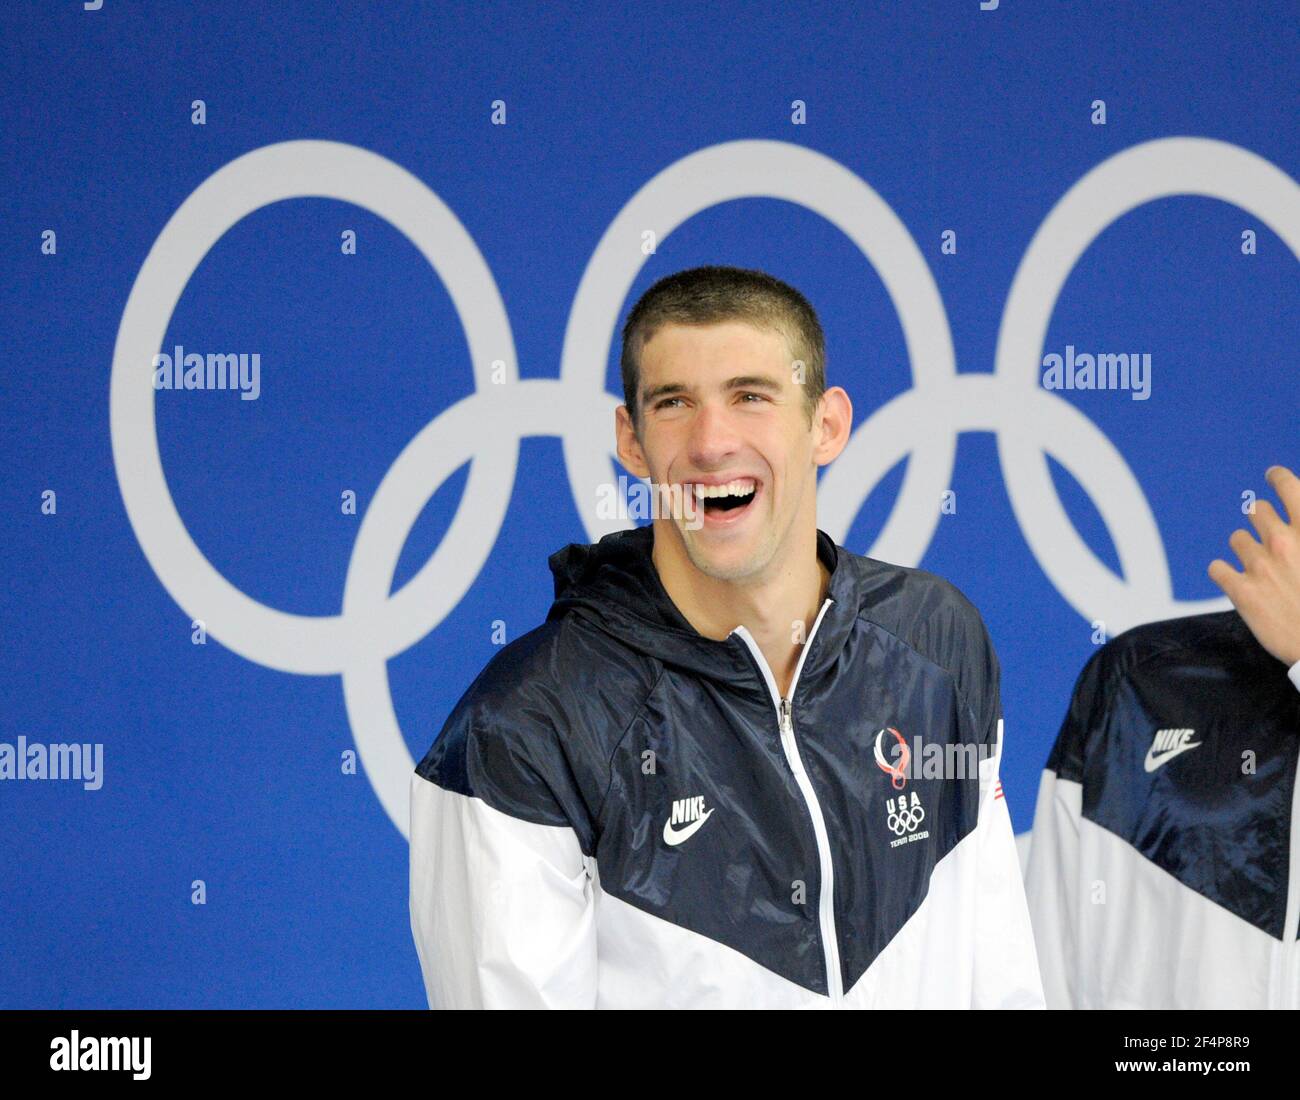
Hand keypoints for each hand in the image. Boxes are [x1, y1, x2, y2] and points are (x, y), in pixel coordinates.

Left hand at [1209, 466, 1299, 666]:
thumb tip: (1295, 522)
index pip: (1289, 486)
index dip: (1278, 477)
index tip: (1273, 475)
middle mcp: (1284, 541)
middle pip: (1257, 510)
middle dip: (1262, 520)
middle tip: (1269, 535)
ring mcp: (1260, 565)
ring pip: (1238, 539)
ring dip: (1246, 549)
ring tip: (1260, 567)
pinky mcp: (1241, 591)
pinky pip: (1217, 568)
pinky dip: (1224, 573)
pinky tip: (1235, 581)